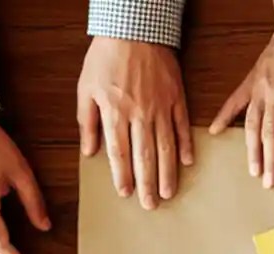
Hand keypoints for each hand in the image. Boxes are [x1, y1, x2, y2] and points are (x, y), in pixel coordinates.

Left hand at [78, 37, 192, 209]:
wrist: (135, 28)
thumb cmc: (106, 57)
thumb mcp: (86, 87)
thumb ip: (88, 122)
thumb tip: (89, 151)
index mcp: (115, 112)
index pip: (119, 151)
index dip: (122, 175)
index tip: (125, 193)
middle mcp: (139, 114)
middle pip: (144, 156)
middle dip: (147, 183)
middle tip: (150, 205)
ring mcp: (161, 107)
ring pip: (165, 147)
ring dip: (167, 173)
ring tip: (168, 192)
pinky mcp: (176, 98)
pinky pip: (182, 127)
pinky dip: (185, 146)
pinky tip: (187, 163)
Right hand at [209, 7, 273, 187]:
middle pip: (270, 134)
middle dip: (269, 160)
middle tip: (269, 182)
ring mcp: (261, 87)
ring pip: (252, 123)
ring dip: (251, 148)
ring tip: (252, 169)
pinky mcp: (252, 80)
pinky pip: (234, 100)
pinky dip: (224, 116)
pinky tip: (216, 131)